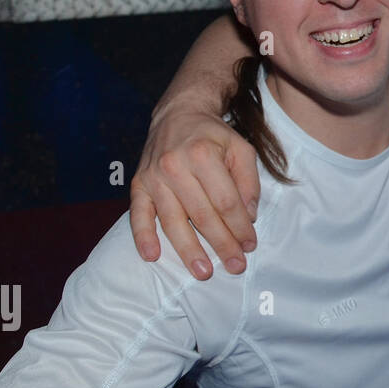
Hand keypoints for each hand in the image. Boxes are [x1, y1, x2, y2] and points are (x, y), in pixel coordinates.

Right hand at [129, 103, 260, 278]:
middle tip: (236, 266)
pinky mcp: (138, 184)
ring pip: (173, 220)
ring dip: (188, 250)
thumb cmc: (213, 136)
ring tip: (203, 272)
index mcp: (203, 155)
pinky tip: (152, 256)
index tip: (250, 245)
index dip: (240, 226)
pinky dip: (143, 236)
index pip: (226, 201)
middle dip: (221, 244)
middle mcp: (175, 166)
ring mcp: (153, 177)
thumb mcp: (241, 149)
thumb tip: (249, 216)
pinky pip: (138, 214)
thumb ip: (249, 181)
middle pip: (202, 215)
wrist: (178, 115)